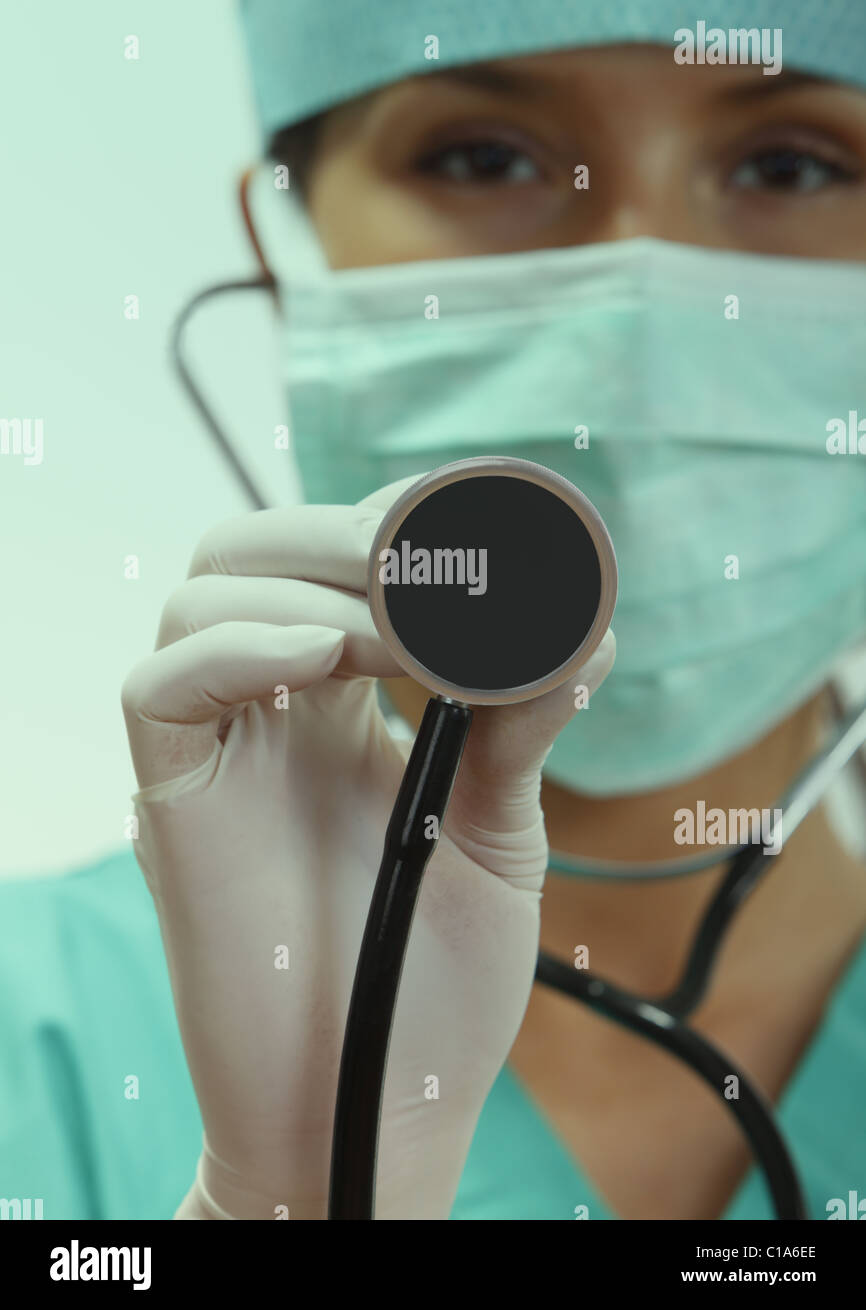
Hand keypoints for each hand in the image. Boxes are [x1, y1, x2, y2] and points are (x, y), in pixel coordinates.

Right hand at [121, 476, 615, 1219]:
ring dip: (296, 588)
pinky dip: (233, 647)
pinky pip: (159, 688)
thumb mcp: (499, 838)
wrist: (382, 1106)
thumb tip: (582, 639)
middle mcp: (272, 712)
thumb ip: (521, 734)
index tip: (457, 538)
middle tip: (414, 574)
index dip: (376, 524)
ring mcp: (220, 753)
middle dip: (329, 535)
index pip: (323, 562)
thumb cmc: (435, 984)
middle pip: (246, 552)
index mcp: (341, 705)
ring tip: (381, 640)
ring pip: (196, 597)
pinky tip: (319, 660)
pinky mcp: (176, 804)